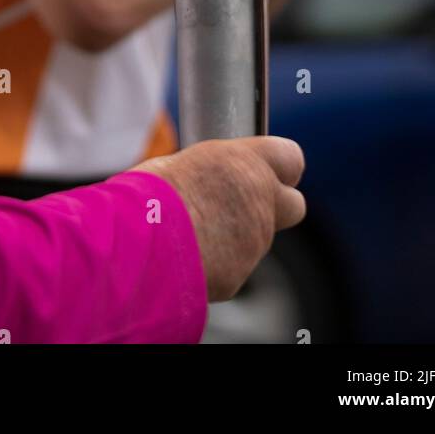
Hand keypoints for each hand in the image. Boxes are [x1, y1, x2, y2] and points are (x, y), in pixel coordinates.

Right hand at [132, 136, 305, 301]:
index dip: (280, 167)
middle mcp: (260, 201)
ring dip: (237, 236)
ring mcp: (254, 242)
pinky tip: (188, 256)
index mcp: (246, 163)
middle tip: (241, 206)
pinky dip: (219, 263)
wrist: (140, 244)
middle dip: (276, 207)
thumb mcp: (181, 163)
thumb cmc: (150, 194)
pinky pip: (235, 267)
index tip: (266, 170)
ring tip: (193, 231)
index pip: (291, 158)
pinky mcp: (239, 276)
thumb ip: (212, 171)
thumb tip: (210, 177)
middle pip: (293, 205)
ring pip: (259, 239)